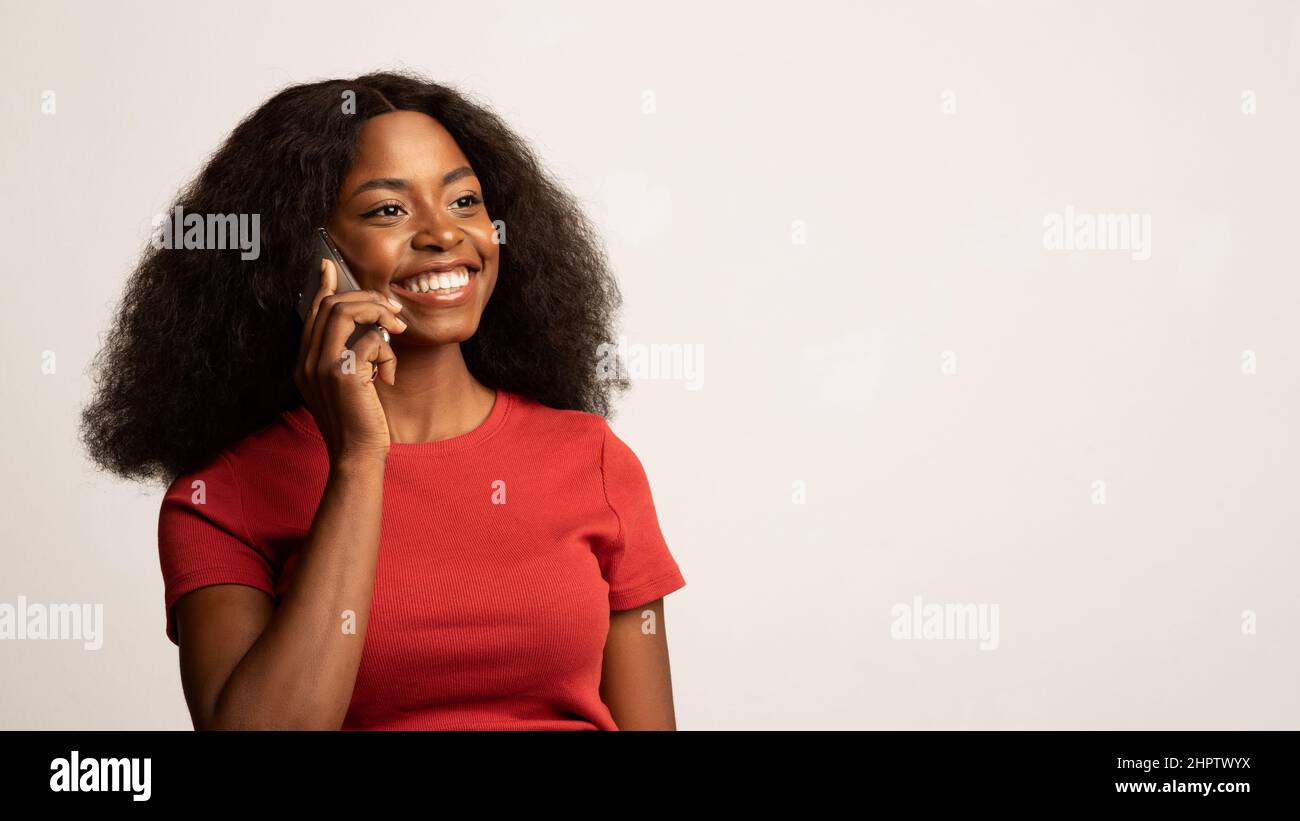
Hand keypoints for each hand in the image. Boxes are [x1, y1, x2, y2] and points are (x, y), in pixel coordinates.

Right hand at [293, 258, 406, 463]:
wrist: (357, 455)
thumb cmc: (359, 422)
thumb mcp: (349, 385)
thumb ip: (349, 357)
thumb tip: (369, 330)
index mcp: (305, 363)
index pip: (312, 314)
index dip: (323, 288)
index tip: (330, 268)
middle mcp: (307, 362)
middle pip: (330, 306)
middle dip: (366, 299)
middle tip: (392, 310)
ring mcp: (321, 367)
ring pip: (345, 312)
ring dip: (376, 312)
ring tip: (396, 329)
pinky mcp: (343, 375)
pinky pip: (371, 341)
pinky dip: (388, 353)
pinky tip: (389, 376)